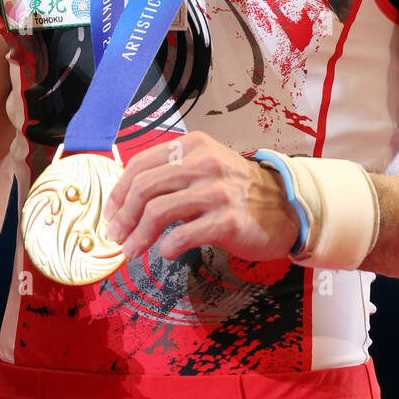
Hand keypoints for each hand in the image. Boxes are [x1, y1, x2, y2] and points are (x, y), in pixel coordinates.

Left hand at [102, 130, 300, 261]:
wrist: (287, 208)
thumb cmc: (239, 191)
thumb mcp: (206, 167)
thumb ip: (172, 175)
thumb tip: (127, 199)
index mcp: (192, 146)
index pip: (140, 164)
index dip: (118, 192)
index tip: (111, 213)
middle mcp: (203, 163)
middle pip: (145, 188)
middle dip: (123, 216)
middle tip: (116, 237)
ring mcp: (217, 192)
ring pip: (159, 211)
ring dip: (138, 235)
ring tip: (132, 251)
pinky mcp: (228, 221)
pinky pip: (183, 235)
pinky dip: (167, 247)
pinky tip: (167, 252)